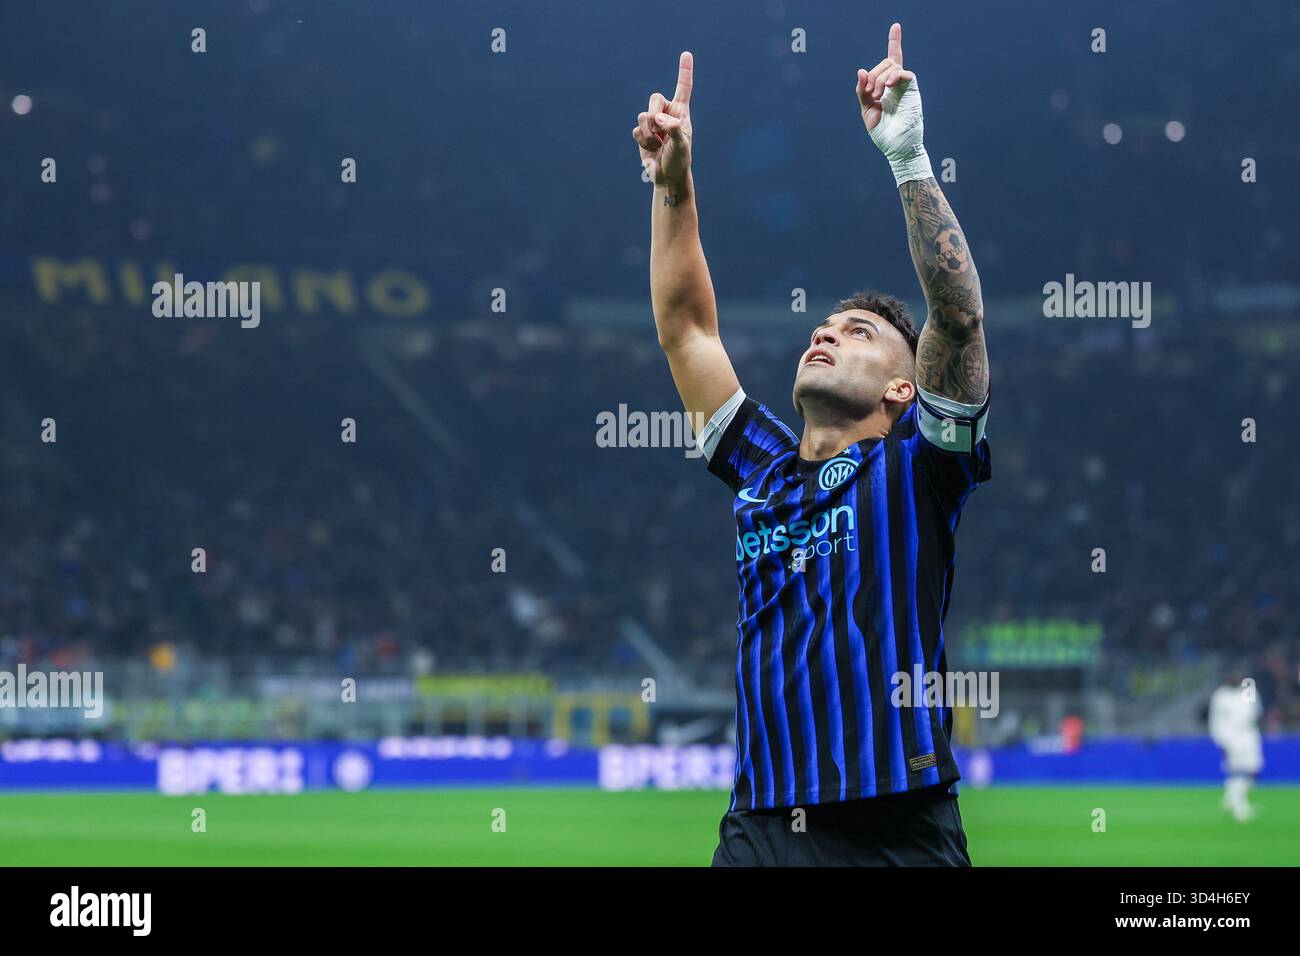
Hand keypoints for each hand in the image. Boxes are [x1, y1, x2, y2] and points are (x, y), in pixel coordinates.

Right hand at [633, 52, 693, 188]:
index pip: (684, 87)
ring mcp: (653, 123)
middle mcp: (666, 113)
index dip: (684, 71)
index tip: (686, 54)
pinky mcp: (642, 133)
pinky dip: (643, 142)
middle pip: (654, 98)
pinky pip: (636, 130)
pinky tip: (651, 149)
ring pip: (643, 116)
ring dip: (649, 134)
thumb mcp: (682, 144)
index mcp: (681, 111)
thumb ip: (673, 127)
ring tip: (658, 145)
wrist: (667, 176)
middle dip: (655, 114)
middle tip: (660, 131)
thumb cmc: (679, 159)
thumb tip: (657, 118)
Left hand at [856, 23, 926, 180]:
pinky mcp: (912, 90)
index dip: (894, 42)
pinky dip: (894, 75)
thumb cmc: (882, 131)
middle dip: (873, 75)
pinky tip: (888, 86)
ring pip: (892, 66)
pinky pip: (904, 73)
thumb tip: (861, 70)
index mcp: (886, 86)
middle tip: (871, 93)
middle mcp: (897, 83)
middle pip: (885, 63)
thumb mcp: (866, 109)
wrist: (895, 146)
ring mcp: (905, 86)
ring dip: (880, 78)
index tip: (896, 26)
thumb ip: (862, 90)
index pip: (891, 60)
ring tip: (878, 96)